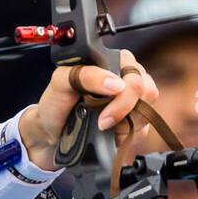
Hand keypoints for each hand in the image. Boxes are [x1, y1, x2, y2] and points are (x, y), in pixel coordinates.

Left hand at [18, 50, 157, 170]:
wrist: (49, 135)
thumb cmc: (54, 104)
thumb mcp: (60, 82)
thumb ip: (86, 75)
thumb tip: (116, 83)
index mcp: (109, 62)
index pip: (133, 70)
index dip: (124, 92)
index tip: (104, 110)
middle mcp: (124, 78)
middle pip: (146, 89)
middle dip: (125, 109)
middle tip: (102, 123)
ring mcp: (130, 101)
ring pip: (147, 110)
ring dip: (126, 123)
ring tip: (103, 128)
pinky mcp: (132, 123)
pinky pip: (143, 129)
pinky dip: (128, 136)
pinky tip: (111, 136)